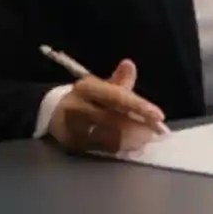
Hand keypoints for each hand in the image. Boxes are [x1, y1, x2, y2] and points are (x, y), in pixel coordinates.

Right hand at [49, 59, 167, 153]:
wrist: (53, 112)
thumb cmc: (86, 97)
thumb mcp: (101, 84)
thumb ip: (119, 80)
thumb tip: (129, 64)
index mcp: (87, 87)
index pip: (117, 97)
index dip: (139, 106)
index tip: (159, 116)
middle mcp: (78, 107)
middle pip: (114, 120)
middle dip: (139, 128)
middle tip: (157, 133)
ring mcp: (74, 127)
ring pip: (108, 137)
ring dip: (131, 141)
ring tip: (146, 140)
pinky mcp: (73, 144)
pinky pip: (100, 149)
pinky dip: (119, 149)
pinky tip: (131, 148)